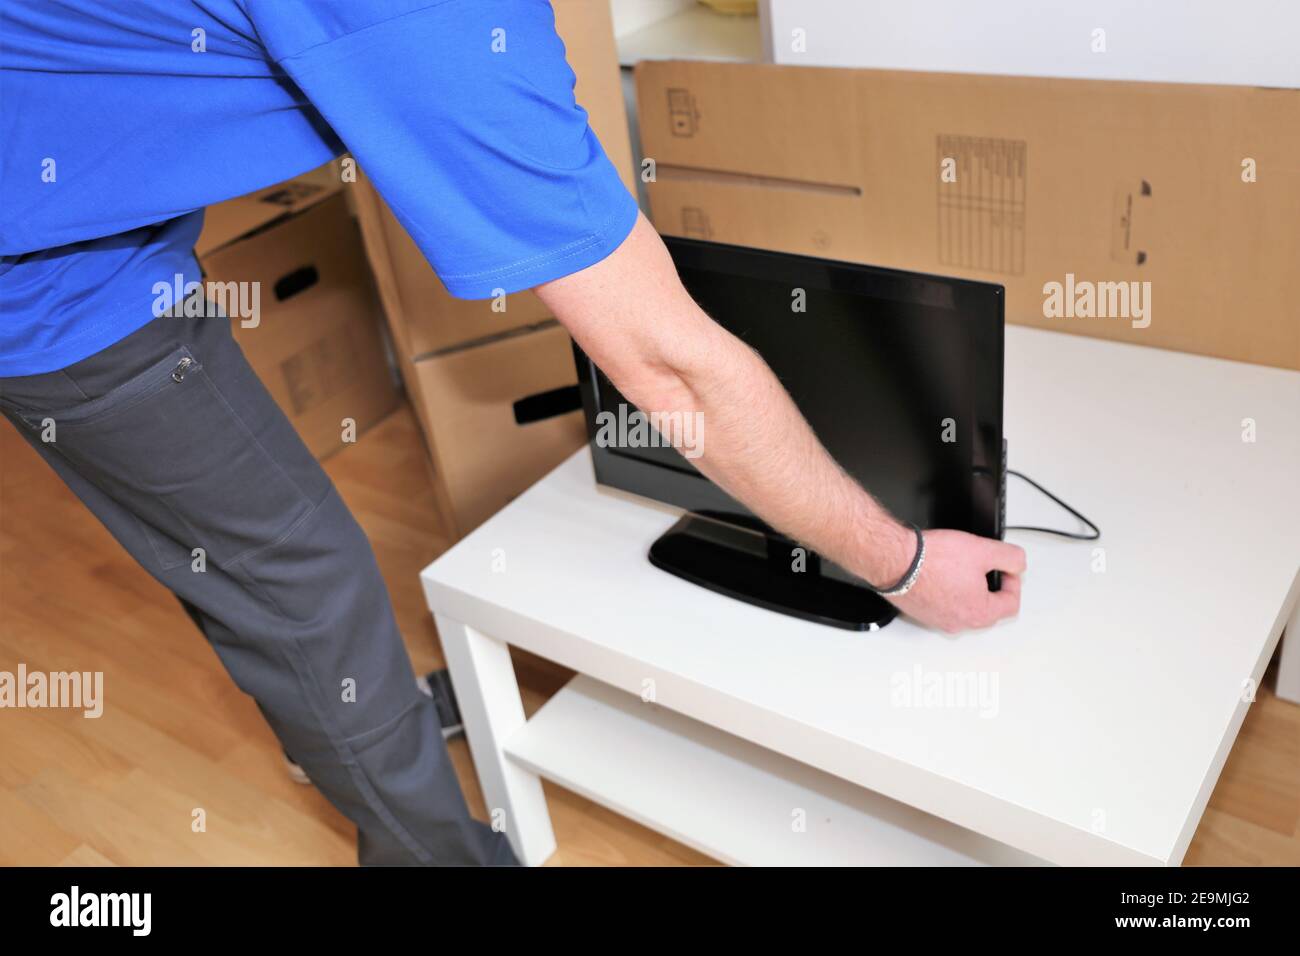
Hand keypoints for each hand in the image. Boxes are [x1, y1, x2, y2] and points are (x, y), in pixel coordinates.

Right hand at [887, 529, 1025, 632]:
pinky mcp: (922, 614)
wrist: (894, 560)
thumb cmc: (931, 559)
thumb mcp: (982, 550)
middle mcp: (959, 624)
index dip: (1013, 580)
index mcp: (980, 613)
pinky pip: (943, 605)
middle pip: (988, 608)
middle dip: (989, 585)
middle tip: (981, 565)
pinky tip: (939, 573)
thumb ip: (1011, 558)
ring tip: (958, 566)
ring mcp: (938, 621)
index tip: (1004, 566)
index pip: (1011, 603)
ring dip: (967, 589)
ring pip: (965, 606)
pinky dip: (946, 591)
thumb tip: (1017, 564)